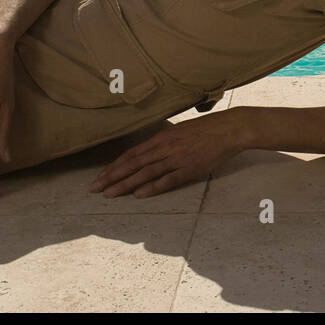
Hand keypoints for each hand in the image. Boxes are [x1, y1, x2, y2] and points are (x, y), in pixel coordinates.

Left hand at [89, 114, 240, 198]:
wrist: (230, 129)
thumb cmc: (207, 129)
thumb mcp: (180, 130)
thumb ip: (164, 141)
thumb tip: (150, 150)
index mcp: (162, 137)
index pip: (132, 153)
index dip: (114, 166)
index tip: (100, 176)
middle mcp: (165, 147)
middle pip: (133, 163)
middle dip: (112, 176)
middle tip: (94, 189)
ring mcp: (177, 158)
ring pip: (145, 173)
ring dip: (126, 184)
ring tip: (109, 194)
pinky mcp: (189, 168)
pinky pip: (168, 180)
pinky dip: (153, 188)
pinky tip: (139, 195)